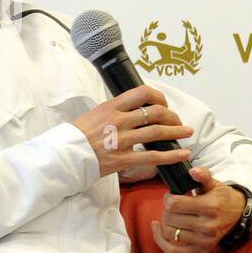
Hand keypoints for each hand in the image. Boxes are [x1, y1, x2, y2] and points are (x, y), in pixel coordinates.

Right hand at [72, 85, 192, 179]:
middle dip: (172, 116)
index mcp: (111, 107)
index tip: (164, 103)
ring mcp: (122, 140)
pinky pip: (153, 156)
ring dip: (177, 132)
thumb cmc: (77, 136)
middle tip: (178, 121)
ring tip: (187, 132)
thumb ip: (116, 110)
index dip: (159, 97)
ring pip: (158, 132)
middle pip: (155, 112)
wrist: (64, 156)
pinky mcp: (123, 159)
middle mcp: (118, 121)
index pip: (142, 93)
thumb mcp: (95, 114)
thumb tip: (135, 108)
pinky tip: (183, 154)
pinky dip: (172, 155)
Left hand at [149, 167, 247, 252]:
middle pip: (170, 218)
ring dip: (166, 222)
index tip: (172, 195)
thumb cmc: (222, 197)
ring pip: (169, 233)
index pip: (174, 204)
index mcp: (210, 207)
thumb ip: (203, 175)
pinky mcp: (200, 250)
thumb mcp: (214, 183)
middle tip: (174, 205)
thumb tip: (193, 171)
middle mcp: (207, 226)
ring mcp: (204, 241)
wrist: (238, 215)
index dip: (168, 198)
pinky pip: (172, 251)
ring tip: (172, 215)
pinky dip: (161, 241)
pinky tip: (157, 229)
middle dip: (168, 209)